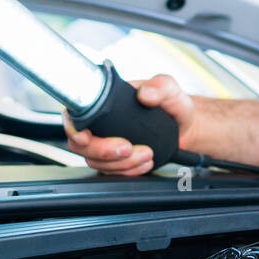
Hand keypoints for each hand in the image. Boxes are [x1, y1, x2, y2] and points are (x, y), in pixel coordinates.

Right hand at [62, 73, 198, 174]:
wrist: (184, 126)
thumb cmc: (172, 104)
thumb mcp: (170, 89)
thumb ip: (161, 86)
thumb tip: (146, 94)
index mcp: (106, 103)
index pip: (76, 116)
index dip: (74, 129)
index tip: (85, 137)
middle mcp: (102, 125)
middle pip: (81, 145)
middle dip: (103, 151)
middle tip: (127, 148)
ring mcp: (107, 143)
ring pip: (97, 162)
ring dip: (121, 163)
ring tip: (147, 154)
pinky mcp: (117, 160)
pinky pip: (112, 172)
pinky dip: (129, 170)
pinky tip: (145, 163)